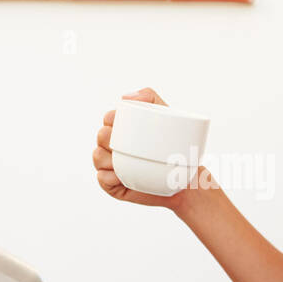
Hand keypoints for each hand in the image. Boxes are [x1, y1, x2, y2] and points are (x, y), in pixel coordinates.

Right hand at [93, 87, 202, 209]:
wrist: (184, 178)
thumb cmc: (176, 146)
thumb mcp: (168, 116)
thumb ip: (150, 97)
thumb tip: (125, 98)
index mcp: (123, 128)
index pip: (109, 118)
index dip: (112, 118)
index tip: (125, 123)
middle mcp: (113, 145)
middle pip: (101, 136)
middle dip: (109, 138)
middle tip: (128, 144)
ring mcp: (111, 165)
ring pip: (98, 157)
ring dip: (108, 159)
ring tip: (127, 162)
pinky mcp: (113, 184)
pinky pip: (102, 179)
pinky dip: (109, 177)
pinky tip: (121, 177)